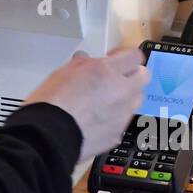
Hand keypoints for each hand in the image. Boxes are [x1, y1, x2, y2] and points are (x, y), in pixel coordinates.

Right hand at [24, 47, 149, 157]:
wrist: (49, 137)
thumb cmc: (51, 104)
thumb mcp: (62, 72)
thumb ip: (81, 64)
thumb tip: (86, 62)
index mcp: (107, 71)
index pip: (134, 56)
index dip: (125, 55)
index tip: (115, 58)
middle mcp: (121, 91)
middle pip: (143, 77)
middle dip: (132, 74)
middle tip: (115, 77)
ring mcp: (122, 114)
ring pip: (136, 100)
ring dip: (125, 96)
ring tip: (104, 100)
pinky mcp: (118, 133)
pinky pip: (123, 120)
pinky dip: (115, 117)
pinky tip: (97, 119)